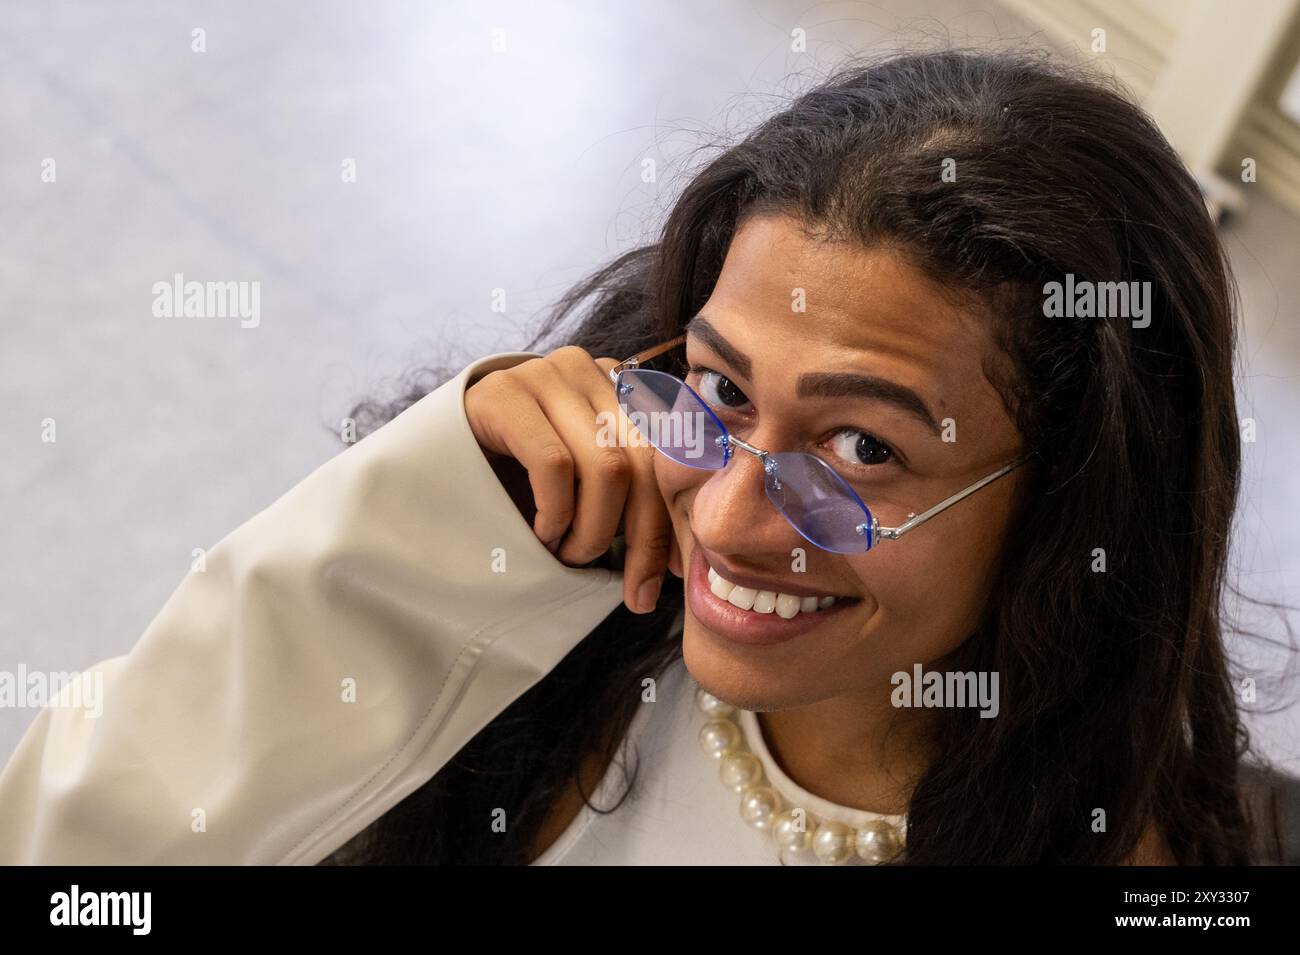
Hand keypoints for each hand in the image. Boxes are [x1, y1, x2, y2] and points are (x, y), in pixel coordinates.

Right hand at [465, 346, 677, 613]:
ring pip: (608, 467)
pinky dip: (555, 513)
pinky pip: (554, 465)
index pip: (670, 453)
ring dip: (594, 530)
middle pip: (647, 462)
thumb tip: (683, 561)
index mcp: (622, 386)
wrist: (434, 457)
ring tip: (571, 555)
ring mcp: (545, 375)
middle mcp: (590, 370)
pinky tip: (541, 533)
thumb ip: (633, 500)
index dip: (675, 519)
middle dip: (645, 536)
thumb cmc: (520, 480)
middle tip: (633, 591)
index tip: (671, 576)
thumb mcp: (587, 486)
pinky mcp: (504, 394)